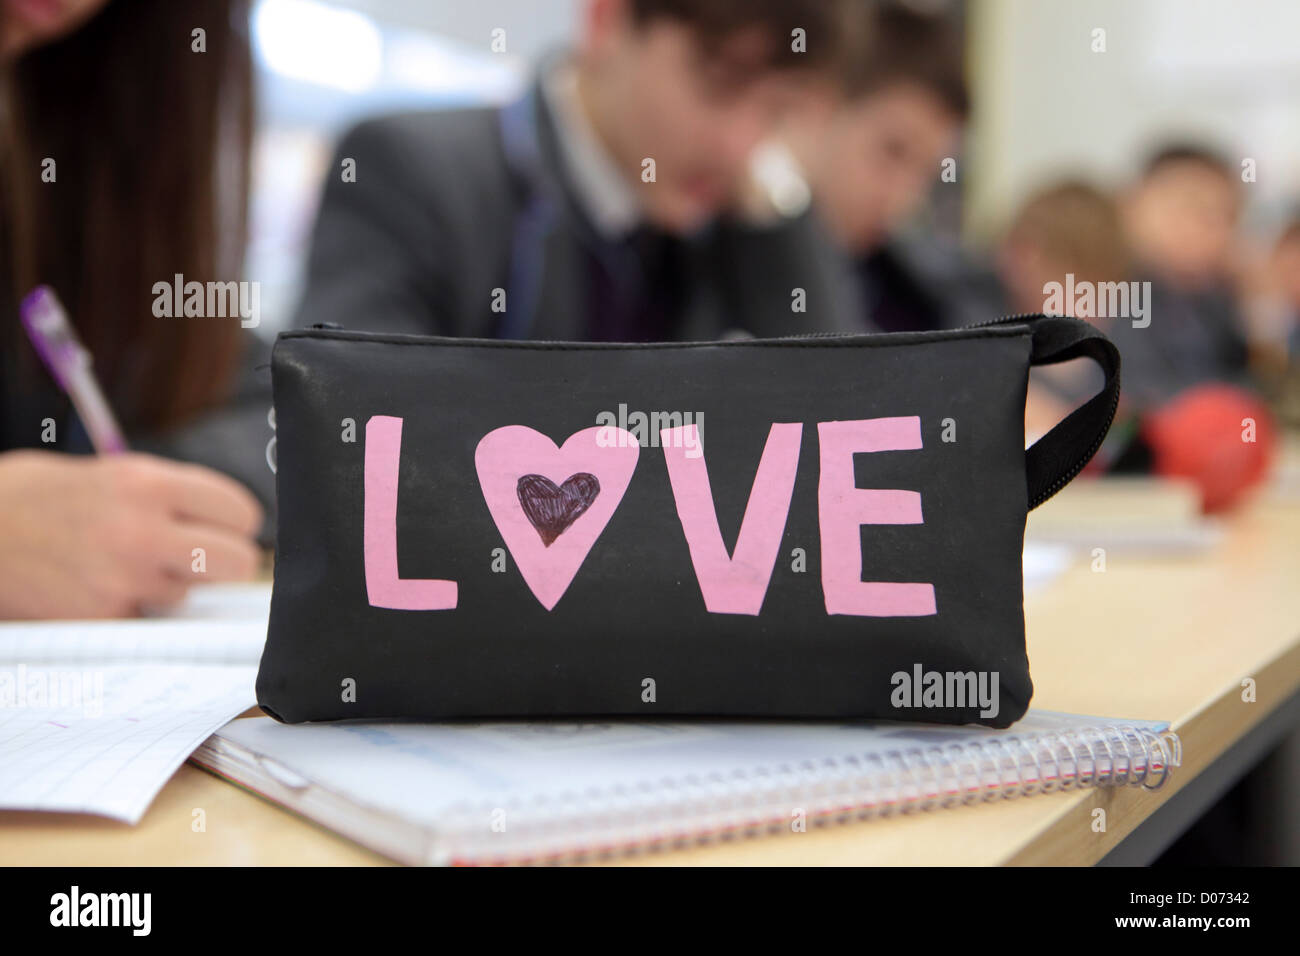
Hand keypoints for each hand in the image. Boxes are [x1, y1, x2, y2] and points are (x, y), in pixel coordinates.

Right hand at [0, 450, 263, 618]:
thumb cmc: (48, 498)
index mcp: (148, 484)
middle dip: (227, 563)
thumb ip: (177, 498)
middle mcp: (140, 531)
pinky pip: (147, 620)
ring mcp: (121, 580)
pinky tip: (99, 587)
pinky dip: (132, 609)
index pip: (241, 512)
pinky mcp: (101, 619)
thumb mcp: (117, 475)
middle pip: (238, 562)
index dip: (237, 524)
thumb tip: (235, 529)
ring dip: (169, 585)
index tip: (228, 529)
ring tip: (123, 565)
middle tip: (204, 559)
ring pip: (189, 595)